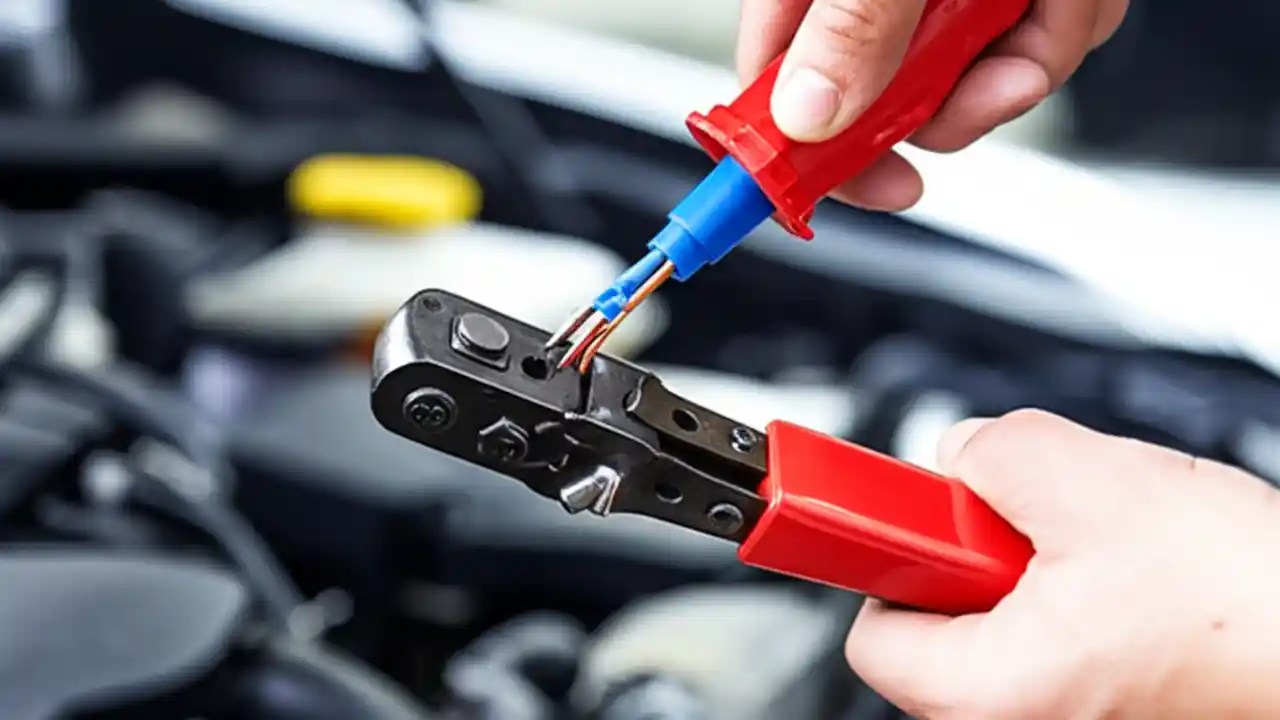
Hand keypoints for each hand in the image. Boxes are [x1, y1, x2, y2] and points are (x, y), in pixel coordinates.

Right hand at [736, 0, 1128, 210]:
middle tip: (967, 103)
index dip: (796, 148)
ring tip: (1036, 16)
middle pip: (878, 99)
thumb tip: (809, 116)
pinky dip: (1063, 32)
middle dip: (940, 113)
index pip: (777, 79)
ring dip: (1015, 71)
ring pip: (969, 84)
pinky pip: (1036, 47)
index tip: (832, 189)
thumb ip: (848, 29)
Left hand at [845, 410, 1279, 717]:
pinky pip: (1053, 634)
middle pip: (938, 620)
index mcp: (989, 693)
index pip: (871, 633)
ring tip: (1103, 549)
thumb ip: (988, 454)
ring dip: (1036, 564)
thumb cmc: (1249, 602)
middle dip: (976, 550)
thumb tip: (957, 455)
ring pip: (1001, 618)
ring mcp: (1063, 717)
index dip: (889, 556)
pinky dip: (1075, 590)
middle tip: (1033, 523)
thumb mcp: (1088, 482)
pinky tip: (1132, 573)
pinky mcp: (1105, 703)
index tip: (901, 517)